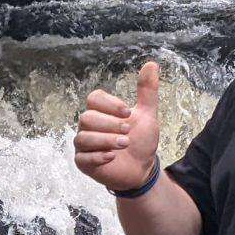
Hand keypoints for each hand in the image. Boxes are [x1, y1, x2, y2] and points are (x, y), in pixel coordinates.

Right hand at [75, 60, 161, 193]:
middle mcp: (88, 126)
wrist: (142, 169)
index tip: (128, 112)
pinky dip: (98, 156)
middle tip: (128, 131)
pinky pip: (82, 157)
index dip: (110, 104)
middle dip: (109, 124)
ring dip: (106, 140)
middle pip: (87, 117)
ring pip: (84, 137)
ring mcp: (84, 145)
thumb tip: (151, 64)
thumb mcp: (147, 115)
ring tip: (124, 144)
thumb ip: (147, 91)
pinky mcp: (83, 162)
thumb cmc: (140, 141)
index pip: (94, 98)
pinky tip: (112, 157)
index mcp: (101, 112)